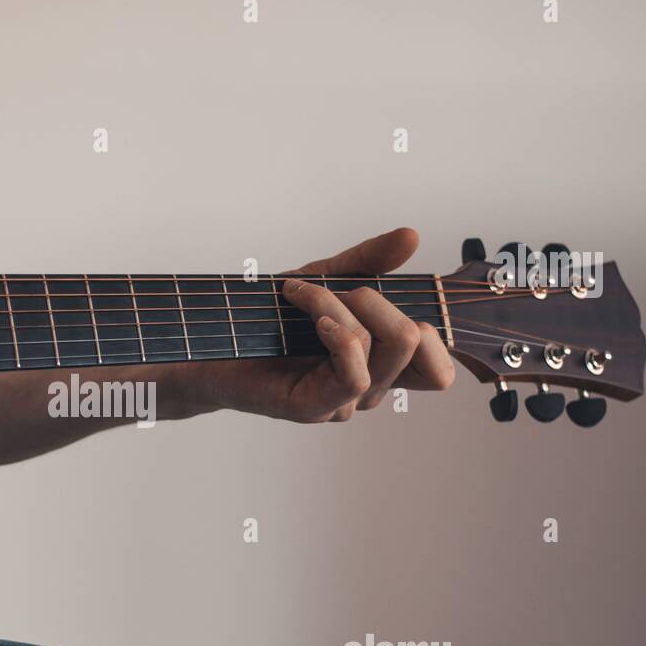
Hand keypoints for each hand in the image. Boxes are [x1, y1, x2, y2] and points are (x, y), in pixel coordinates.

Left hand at [185, 227, 454, 421]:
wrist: (206, 343)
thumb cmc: (263, 318)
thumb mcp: (323, 278)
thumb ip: (368, 261)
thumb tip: (412, 236)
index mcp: (377, 366)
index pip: (438, 371)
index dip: (437, 335)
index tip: (397, 294)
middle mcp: (367, 389)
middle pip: (418, 345)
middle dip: (382, 299)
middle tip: (339, 287)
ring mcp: (342, 403)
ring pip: (385, 348)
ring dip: (346, 305)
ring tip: (305, 295)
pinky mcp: (315, 410)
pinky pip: (355, 372)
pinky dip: (340, 331)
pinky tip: (314, 319)